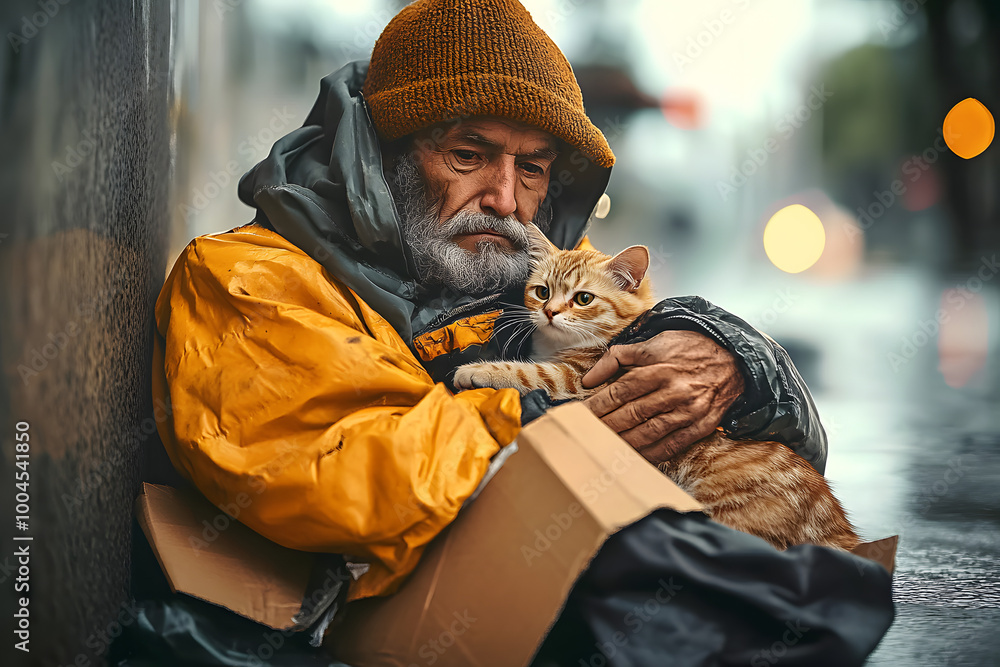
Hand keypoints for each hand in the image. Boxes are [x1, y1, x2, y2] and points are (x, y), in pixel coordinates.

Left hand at [582, 330, 743, 463]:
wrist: (734, 361)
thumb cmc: (689, 350)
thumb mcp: (654, 343)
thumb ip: (618, 357)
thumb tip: (588, 378)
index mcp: (659, 368)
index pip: (620, 390)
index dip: (597, 405)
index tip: (578, 415)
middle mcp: (674, 391)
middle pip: (631, 414)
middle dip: (604, 426)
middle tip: (584, 435)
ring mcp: (688, 411)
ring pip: (648, 433)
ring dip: (622, 443)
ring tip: (602, 447)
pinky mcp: (700, 427)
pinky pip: (671, 446)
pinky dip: (649, 454)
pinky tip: (632, 456)